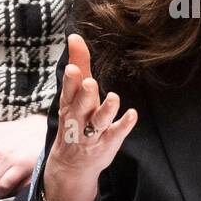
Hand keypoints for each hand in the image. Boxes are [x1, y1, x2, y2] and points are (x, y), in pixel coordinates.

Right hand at [43, 34, 137, 200]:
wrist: (72, 164)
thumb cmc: (75, 119)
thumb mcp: (73, 93)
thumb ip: (78, 64)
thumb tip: (75, 36)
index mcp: (69, 105)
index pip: (67, 91)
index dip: (70, 81)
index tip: (72, 68)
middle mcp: (79, 119)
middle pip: (81, 106)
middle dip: (85, 95)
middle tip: (90, 83)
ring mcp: (93, 133)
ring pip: (98, 121)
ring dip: (106, 110)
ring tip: (114, 98)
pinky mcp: (107, 143)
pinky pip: (116, 134)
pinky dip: (124, 125)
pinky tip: (132, 115)